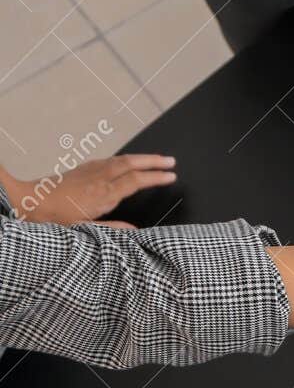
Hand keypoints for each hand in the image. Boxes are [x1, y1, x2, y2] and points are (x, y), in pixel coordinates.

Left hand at [2, 155, 176, 226]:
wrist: (27, 201)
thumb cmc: (53, 218)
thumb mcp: (84, 229)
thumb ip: (112, 229)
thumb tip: (135, 231)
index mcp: (103, 195)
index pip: (136, 181)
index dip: (155, 177)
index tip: (171, 176)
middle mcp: (99, 179)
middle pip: (132, 163)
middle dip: (154, 161)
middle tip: (171, 161)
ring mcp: (90, 171)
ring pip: (121, 159)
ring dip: (141, 157)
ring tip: (156, 158)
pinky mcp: (82, 169)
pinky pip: (109, 160)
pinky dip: (124, 158)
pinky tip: (126, 161)